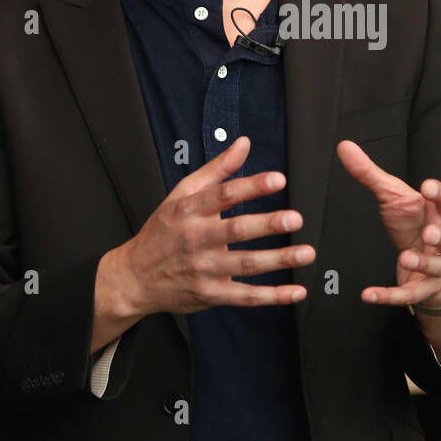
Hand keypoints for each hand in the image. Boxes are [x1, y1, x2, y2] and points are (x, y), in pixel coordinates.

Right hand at [102, 136, 313, 316]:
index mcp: (190, 211)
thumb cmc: (162, 232)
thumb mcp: (182, 194)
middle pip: (236, 230)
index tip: (278, 180)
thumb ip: (216, 170)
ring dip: (279, 259)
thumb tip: (243, 143)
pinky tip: (295, 291)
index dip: (252, 186)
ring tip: (306, 252)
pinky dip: (272, 296)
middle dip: (268, 224)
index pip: (223, 195)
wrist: (134, 277)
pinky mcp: (210, 294)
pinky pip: (245, 296)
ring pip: (246, 264)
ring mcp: (204, 269)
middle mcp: (196, 239)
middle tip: (295, 218)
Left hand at [335, 140, 440, 307]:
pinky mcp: (423, 288)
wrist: (424, 262)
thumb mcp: (393, 197)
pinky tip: (369, 295)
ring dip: (422, 262)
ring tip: (406, 256)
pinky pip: (410, 294)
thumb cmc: (413, 223)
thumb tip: (344, 146)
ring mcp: (437, 265)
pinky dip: (390, 295)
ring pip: (436, 266)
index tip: (427, 186)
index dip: (440, 193)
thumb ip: (370, 174)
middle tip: (429, 232)